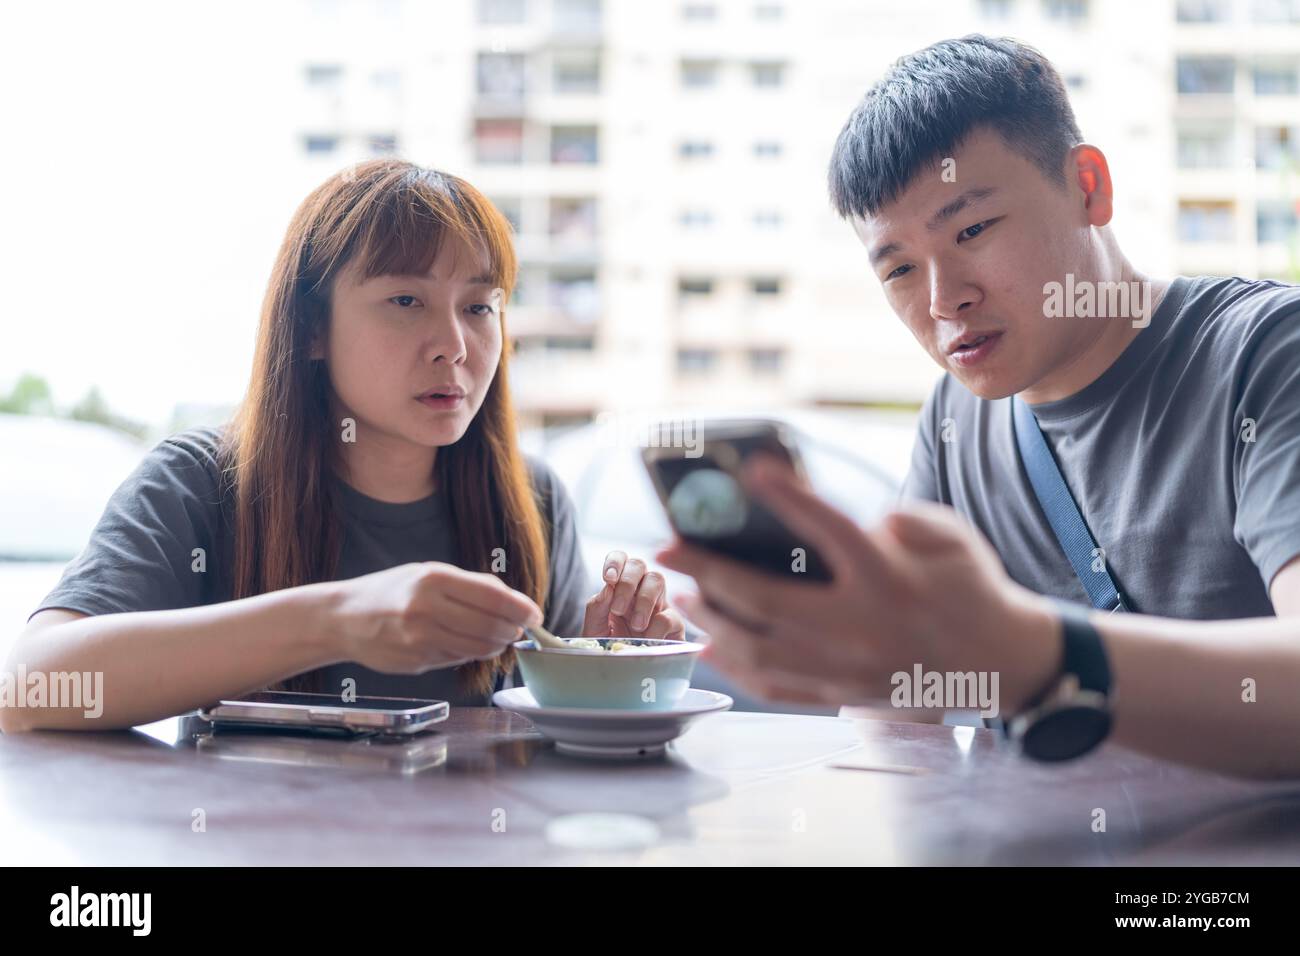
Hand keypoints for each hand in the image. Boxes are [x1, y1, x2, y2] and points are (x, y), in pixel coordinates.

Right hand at [329, 562, 542, 673]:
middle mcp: (426, 608)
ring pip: (478, 648)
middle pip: (490, 626)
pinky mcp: (415, 661)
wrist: (343, 618)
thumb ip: (469, 585)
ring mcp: (419, 638)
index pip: (492, 596)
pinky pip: (457, 659)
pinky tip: (466, 643)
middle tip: (519, 629)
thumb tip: (514, 602)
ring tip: (498, 637)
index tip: (535, 614)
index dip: (520, 608)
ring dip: (496, 645)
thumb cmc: (390, 591)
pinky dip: (470, 653)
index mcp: (433, 578)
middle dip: (512, 630)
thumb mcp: (428, 573)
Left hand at [581, 551, 686, 639]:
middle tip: (617, 610)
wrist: (622, 675)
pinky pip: (670, 615)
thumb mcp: (594, 629)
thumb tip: (607, 588)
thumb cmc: (607, 649)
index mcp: (618, 587)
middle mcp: (639, 590)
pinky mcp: (674, 625)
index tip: (608, 579)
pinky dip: (656, 627)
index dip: (615, 562)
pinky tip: (647, 640)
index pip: (620, 559)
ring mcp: (658, 605)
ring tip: (635, 626)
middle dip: (627, 583)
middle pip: (639, 564)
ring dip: (643, 601)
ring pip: (658, 580)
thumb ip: (596, 608)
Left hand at [656, 456, 1057, 711]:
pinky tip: (708, 645)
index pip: (830, 530)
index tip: (751, 470)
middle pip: (767, 599)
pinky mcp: (842, 695)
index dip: (790, 497)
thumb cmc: (971, 590)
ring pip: (759, 648)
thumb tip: (862, 519)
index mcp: (890, 579)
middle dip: (708, 570)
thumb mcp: (955, 539)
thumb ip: (909, 519)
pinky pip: (775, 685)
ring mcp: (847, 668)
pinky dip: (735, 666)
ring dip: (711, 620)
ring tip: (682, 593)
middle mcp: (861, 626)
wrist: (1002, 665)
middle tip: (665, 547)